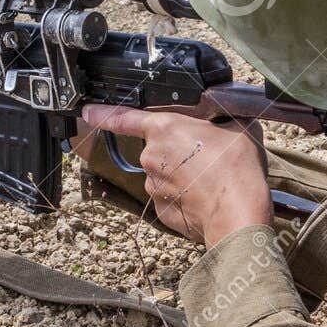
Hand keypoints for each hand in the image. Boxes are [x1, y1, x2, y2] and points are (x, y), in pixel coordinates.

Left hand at [81, 105, 271, 246]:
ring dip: (181, 175)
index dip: (104, 113)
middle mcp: (151, 157)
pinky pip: (169, 198)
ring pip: (164, 174)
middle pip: (158, 149)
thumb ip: (221, 117)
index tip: (88, 112)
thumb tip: (225, 115)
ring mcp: (153, 186)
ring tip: (210, 180)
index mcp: (165, 129)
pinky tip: (204, 197)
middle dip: (177, 151)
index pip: (124, 117)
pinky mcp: (160, 210)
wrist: (236, 214)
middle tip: (207, 157)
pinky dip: (183, 197)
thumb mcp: (238, 127)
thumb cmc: (236, 169)